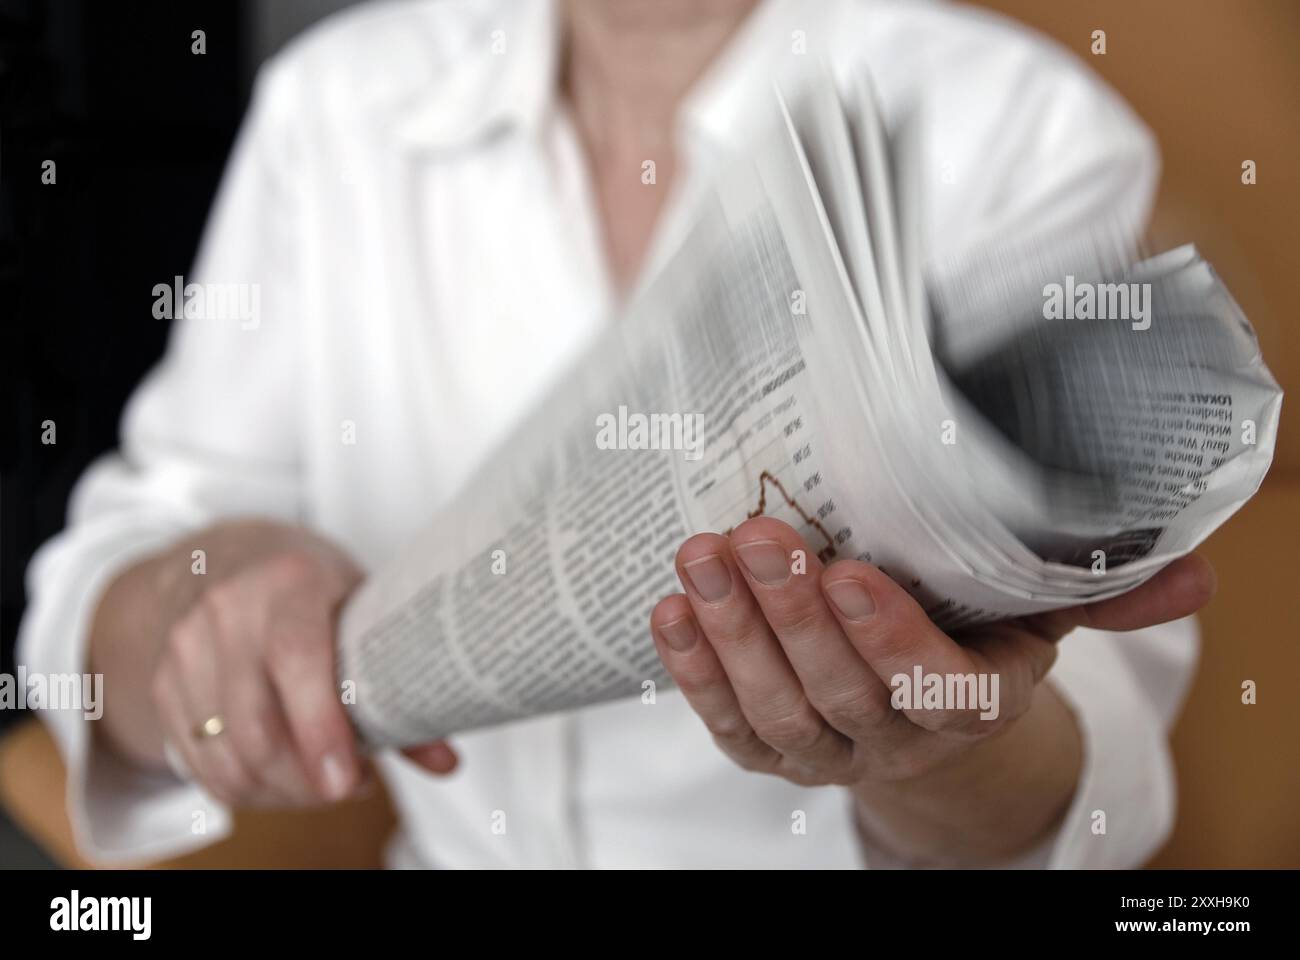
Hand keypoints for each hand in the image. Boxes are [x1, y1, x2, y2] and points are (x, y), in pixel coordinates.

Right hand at [91, 520, 457, 806]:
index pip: (297, 658)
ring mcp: (187, 647)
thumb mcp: (358, 606)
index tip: (346, 782)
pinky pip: (200, 762)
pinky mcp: (163, 683)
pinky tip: (279, 783)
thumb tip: (446, 760)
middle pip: (257, 725)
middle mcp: (228, 610)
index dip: (320, 727)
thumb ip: (398, 683)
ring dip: (278, 791)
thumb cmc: (310, 588)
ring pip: (227, 754)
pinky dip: (243, 788)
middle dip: (306, 779)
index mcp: (290, 582)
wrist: (221, 558)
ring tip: (320, 786)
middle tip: (350, 786)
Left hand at [650, 516, 1213, 859]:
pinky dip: (694, 670)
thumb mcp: (1038, 610)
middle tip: (758, 535)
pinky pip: (726, 723)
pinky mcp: (767, 750)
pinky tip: (670, 609)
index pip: (935, 688)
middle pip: (841, 693)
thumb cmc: (976, 637)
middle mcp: (894, 741)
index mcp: (970, 706)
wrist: (919, 706)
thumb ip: (1097, 591)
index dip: (892, 639)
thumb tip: (1196, 571)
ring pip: (776, 710)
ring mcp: (825, 752)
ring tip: (702, 555)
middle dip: (795, 616)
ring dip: (734, 633)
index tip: (852, 572)